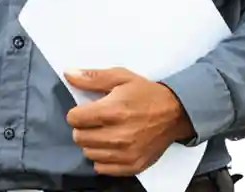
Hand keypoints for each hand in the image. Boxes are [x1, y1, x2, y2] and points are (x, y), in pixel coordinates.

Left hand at [64, 67, 194, 176]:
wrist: (176, 113)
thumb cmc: (146, 93)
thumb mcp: (121, 77)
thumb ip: (92, 77)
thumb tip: (68, 74)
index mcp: (113, 111)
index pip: (74, 119)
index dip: (77, 113)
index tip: (85, 111)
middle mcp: (118, 135)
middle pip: (79, 137)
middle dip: (83, 128)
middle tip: (95, 122)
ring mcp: (126, 153)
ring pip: (89, 153)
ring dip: (92, 143)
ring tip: (104, 133)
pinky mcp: (133, 165)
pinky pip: (102, 168)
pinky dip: (102, 158)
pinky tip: (110, 147)